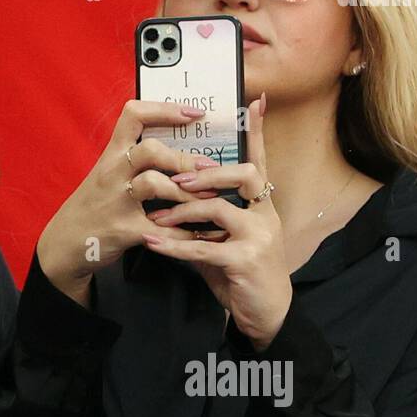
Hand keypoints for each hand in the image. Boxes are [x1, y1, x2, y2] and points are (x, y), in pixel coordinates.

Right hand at [36, 99, 218, 303]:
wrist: (64, 244)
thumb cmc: (93, 205)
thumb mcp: (107, 175)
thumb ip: (135, 160)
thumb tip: (180, 150)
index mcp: (111, 154)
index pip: (134, 116)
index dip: (165, 109)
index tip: (193, 113)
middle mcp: (112, 173)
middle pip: (150, 150)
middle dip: (185, 158)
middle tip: (209, 167)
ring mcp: (116, 201)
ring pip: (154, 184)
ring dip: (186, 192)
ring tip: (207, 198)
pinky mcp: (123, 230)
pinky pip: (160, 228)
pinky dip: (183, 231)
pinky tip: (197, 231)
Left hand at [142, 94, 291, 348]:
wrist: (265, 315)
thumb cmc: (241, 274)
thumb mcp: (222, 241)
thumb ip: (203, 219)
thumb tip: (171, 198)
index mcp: (260, 205)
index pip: (257, 162)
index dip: (255, 133)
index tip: (252, 101)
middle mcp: (264, 215)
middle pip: (241, 175)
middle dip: (205, 172)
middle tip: (174, 177)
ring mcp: (258, 238)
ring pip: (217, 209)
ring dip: (180, 210)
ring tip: (153, 214)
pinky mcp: (245, 262)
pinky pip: (203, 248)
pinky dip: (173, 245)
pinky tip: (151, 242)